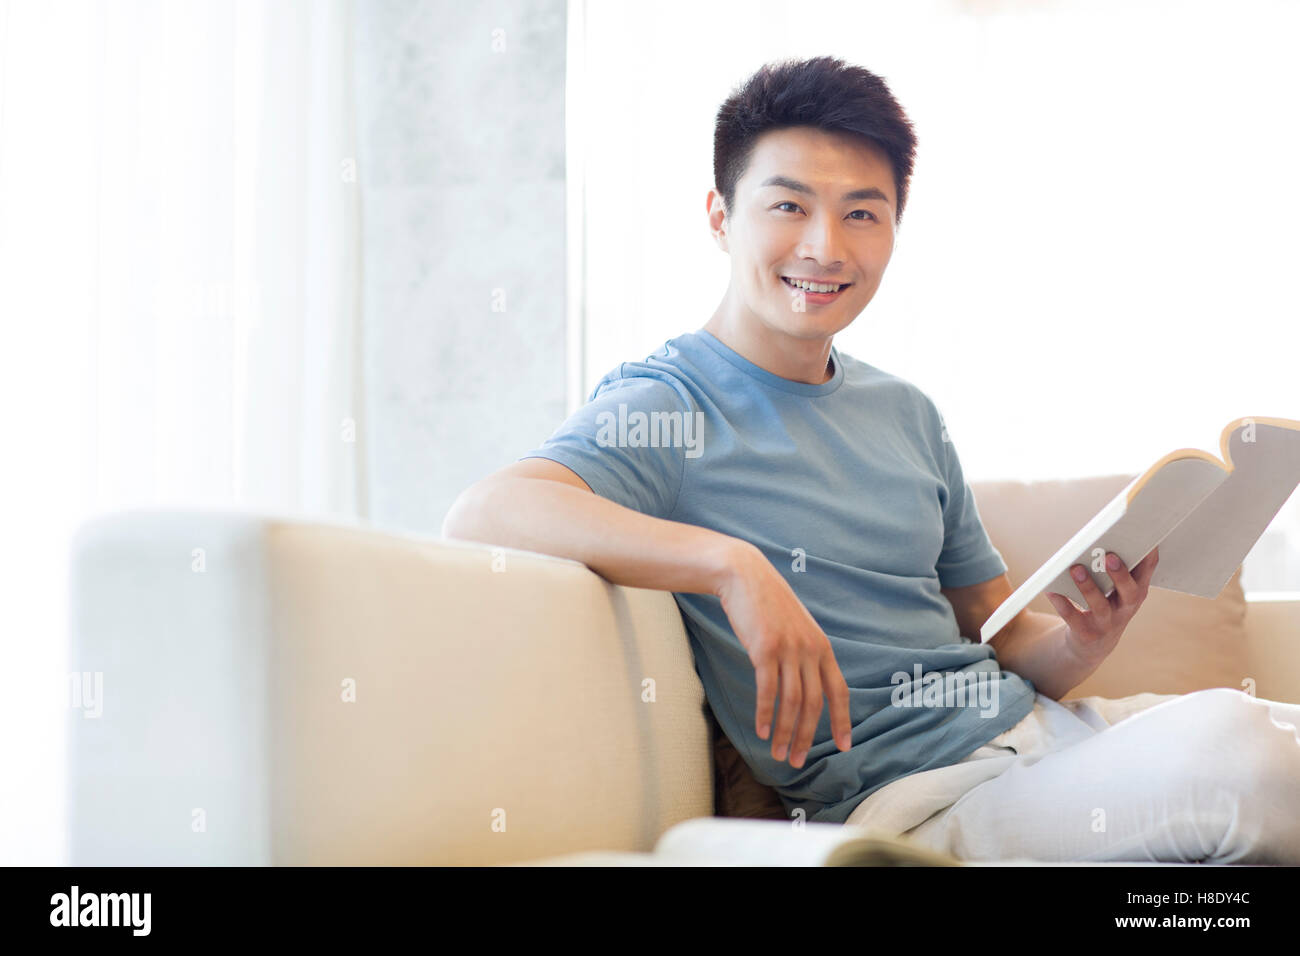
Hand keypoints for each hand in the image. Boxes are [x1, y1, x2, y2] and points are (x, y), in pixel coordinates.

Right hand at [714, 541, 852, 768]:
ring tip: (778, 754)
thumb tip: (805, 684)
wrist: (745, 575)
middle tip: (798, 761)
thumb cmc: (767, 604)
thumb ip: (804, 653)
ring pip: (792, 702)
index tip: (844, 747)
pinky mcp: (765, 649)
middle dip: (807, 736)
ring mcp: (789, 649)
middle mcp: (810, 650)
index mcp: (822, 647)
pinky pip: (768, 690)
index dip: (842, 721)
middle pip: (814, 703)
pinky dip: (766, 714)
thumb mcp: (795, 627)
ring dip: (785, 732)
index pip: (839, 691)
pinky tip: (762, 731)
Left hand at [1045, 546, 1158, 664]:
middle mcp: (1126, 608)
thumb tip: (1099, 537)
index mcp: (1136, 591)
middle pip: (1130, 592)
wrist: (1092, 644)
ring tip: (1076, 569)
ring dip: (1089, 587)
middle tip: (1110, 556)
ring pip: (1101, 606)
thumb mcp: (1114, 588)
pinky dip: (1062, 604)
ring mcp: (1107, 623)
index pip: (1147, 570)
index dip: (1149, 554)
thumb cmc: (1103, 603)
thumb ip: (1112, 567)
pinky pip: (1073, 618)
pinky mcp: (1087, 633)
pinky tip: (1051, 591)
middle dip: (1121, 575)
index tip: (1144, 536)